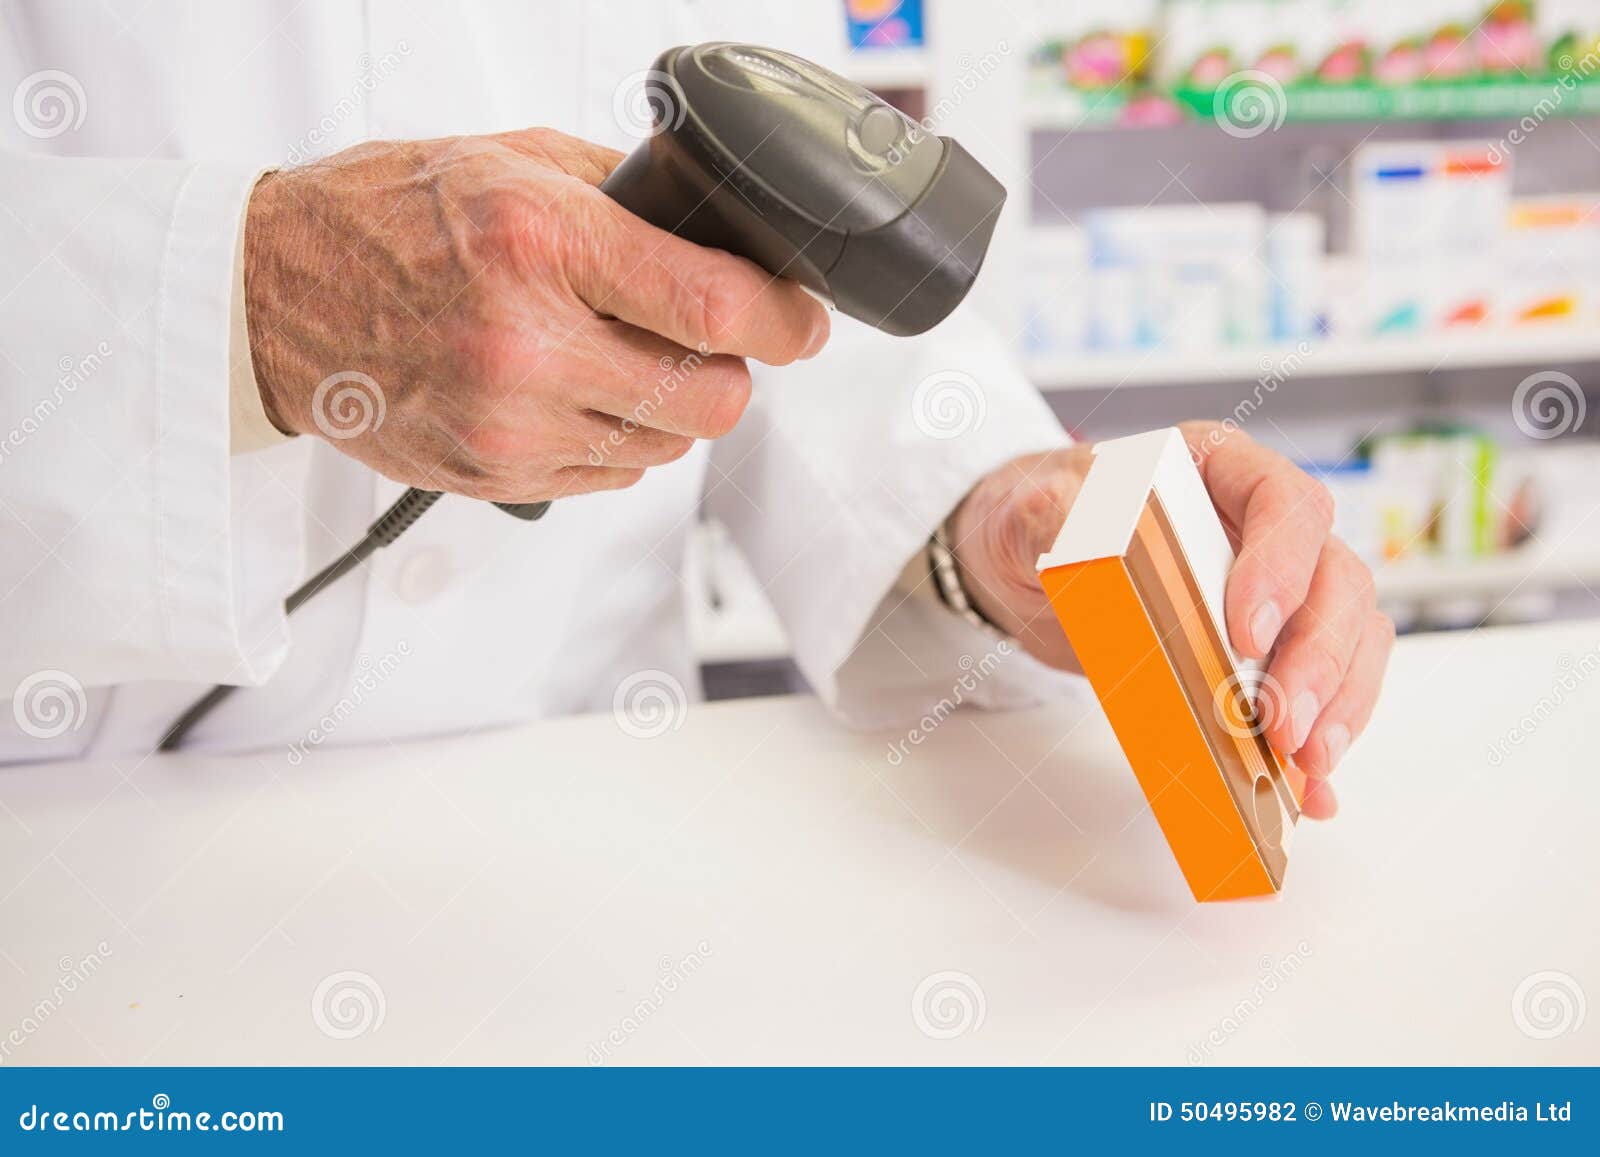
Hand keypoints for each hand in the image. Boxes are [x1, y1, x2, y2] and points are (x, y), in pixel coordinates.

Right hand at [243, 128, 828, 499]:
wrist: (273, 296)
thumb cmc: (385, 219)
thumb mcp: (510, 160)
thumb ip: (624, 195)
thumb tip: (718, 230)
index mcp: (539, 244)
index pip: (712, 307)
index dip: (783, 320)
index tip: (801, 321)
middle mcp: (526, 344)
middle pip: (709, 400)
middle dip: (730, 372)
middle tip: (710, 341)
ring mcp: (508, 423)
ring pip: (666, 448)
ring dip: (669, 407)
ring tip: (620, 357)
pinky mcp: (494, 475)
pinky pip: (611, 476)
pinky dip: (617, 439)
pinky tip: (575, 392)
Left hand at [948, 422, 1393, 819]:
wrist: (1028, 567)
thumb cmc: (1045, 521)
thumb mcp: (1029, 510)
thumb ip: (1048, 510)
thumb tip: (1060, 512)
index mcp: (1219, 468)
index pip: (1283, 502)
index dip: (1281, 567)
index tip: (1248, 636)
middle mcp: (1264, 525)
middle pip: (1335, 580)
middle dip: (1319, 659)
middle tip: (1284, 724)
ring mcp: (1279, 588)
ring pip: (1349, 635)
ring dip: (1338, 703)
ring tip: (1306, 762)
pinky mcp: (1270, 650)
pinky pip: (1324, 689)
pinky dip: (1323, 738)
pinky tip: (1312, 791)